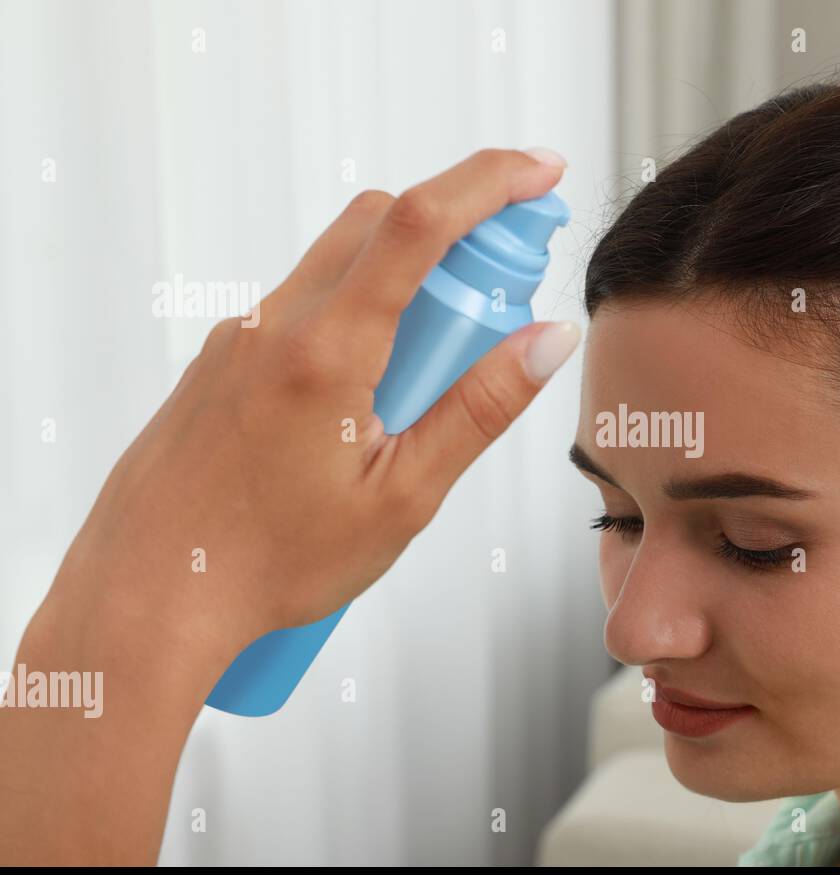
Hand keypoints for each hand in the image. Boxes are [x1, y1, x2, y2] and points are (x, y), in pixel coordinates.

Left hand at [3, 148, 579, 863]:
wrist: (148, 596)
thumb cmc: (269, 563)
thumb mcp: (403, 496)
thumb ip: (480, 409)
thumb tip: (547, 340)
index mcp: (327, 351)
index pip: (420, 224)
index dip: (492, 180)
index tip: (544, 169)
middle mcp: (277, 324)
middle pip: (378, 222)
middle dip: (458, 224)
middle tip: (509, 279)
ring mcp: (242, 339)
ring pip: (341, 262)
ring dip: (409, 278)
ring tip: (440, 368)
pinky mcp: (225, 362)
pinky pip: (307, 306)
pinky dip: (362, 314)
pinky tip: (374, 399)